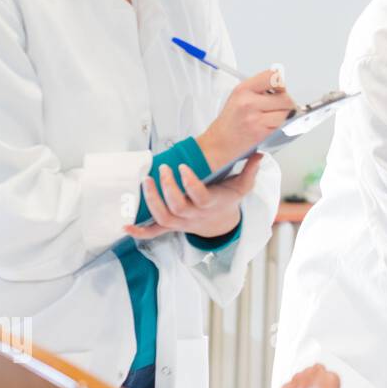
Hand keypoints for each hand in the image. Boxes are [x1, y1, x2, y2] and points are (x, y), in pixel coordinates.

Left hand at [124, 153, 264, 241]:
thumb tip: (260, 153)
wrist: (221, 224)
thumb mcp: (242, 187)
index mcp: (210, 204)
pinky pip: (153, 233)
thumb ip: (250, 171)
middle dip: (168, 188)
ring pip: (162, 217)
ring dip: (151, 201)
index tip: (183, 167)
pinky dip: (139, 232)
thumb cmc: (228, 201)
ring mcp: (180, 223)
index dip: (190, 183)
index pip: (199, 196)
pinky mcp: (170, 227)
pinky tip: (126, 225)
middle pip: (177, 206)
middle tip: (163, 169)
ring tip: (145, 182)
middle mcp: (193, 216)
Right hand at [197, 69, 296, 170]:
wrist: (218, 144)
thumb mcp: (238, 97)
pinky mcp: (260, 132)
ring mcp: (255, 118)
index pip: (272, 76)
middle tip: (279, 107)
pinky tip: (267, 127)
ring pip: (285, 113)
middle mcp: (248, 102)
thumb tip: (281, 88)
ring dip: (283, 116)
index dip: (280, 84)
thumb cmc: (229, 122)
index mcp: (242, 89)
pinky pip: (280, 126)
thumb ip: (258, 90)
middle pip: (285, 97)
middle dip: (286, 103)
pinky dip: (279, 127)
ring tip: (270, 118)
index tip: (280, 89)